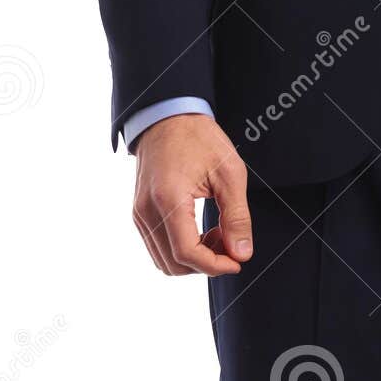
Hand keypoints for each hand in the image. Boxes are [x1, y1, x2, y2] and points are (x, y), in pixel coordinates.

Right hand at [132, 114, 252, 275]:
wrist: (168, 115)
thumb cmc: (198, 137)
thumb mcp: (229, 172)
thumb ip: (237, 216)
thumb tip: (242, 253)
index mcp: (168, 199)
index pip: (187, 254)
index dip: (215, 265)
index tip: (237, 261)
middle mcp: (146, 210)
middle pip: (173, 264)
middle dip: (206, 262)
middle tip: (230, 241)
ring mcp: (139, 213)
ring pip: (163, 260)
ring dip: (193, 257)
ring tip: (217, 232)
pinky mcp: (139, 212)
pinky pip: (158, 245)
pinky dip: (180, 247)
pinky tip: (201, 228)